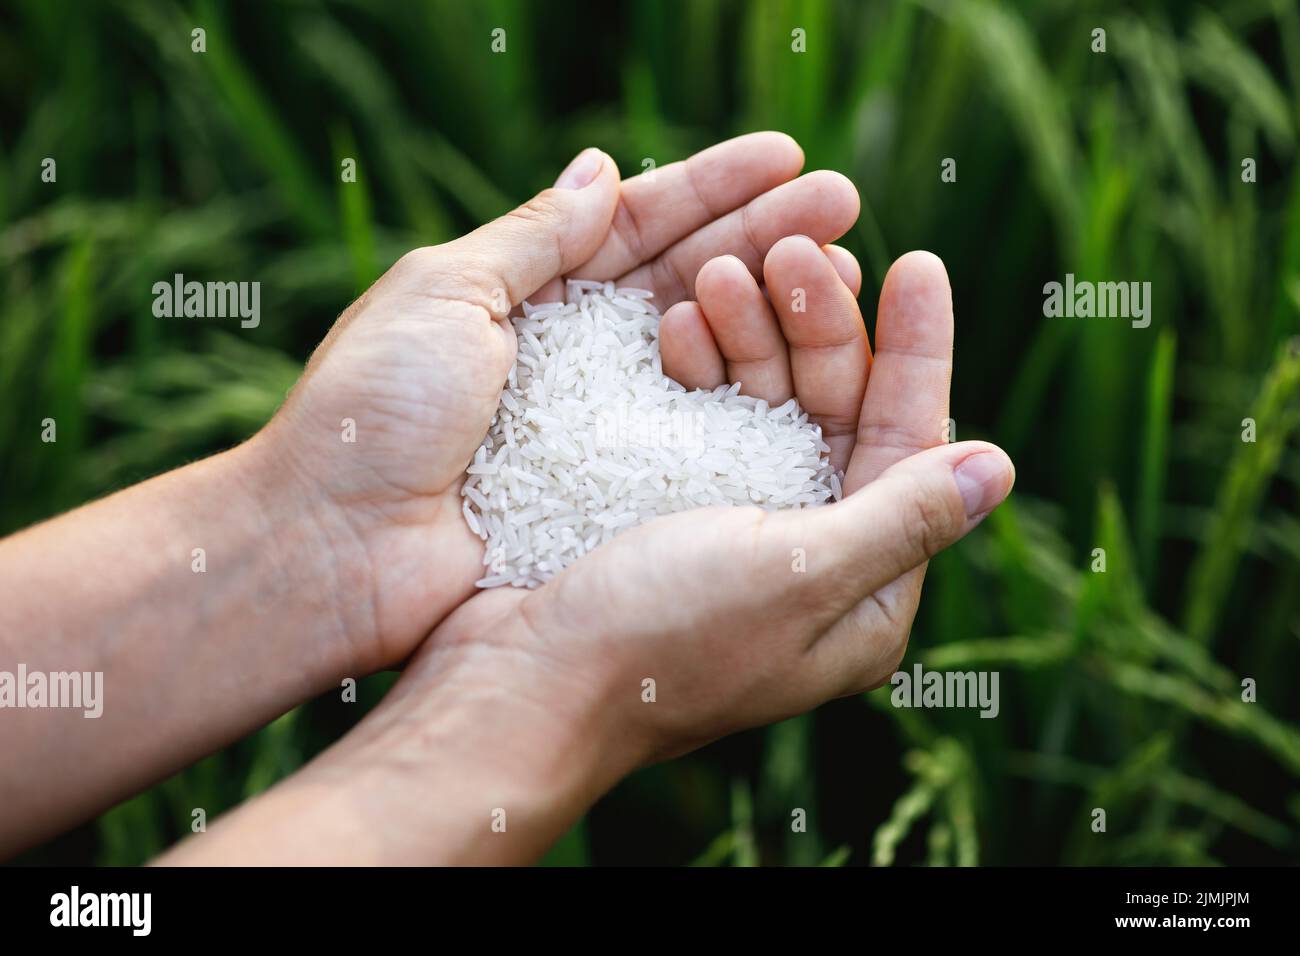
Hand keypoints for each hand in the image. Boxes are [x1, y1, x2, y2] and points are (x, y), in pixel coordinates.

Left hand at [259, 133, 861, 670]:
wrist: (337, 549)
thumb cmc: (374, 412)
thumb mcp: (443, 294)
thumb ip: (531, 236)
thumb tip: (602, 167)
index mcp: (525, 291)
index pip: (634, 223)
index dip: (712, 188)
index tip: (788, 155)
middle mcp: (573, 352)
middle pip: (686, 278)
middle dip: (765, 236)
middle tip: (849, 202)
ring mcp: (600, 422)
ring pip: (705, 352)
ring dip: (773, 309)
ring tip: (842, 273)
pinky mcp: (614, 487)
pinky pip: (694, 433)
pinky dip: (748, 396)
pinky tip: (805, 368)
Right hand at [293, 249, 1015, 863]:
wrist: (516, 684)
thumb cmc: (659, 642)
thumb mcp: (799, 574)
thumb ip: (902, 519)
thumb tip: (998, 467)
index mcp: (861, 587)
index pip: (908, 444)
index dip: (917, 351)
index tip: (915, 262)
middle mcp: (808, 554)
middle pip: (834, 409)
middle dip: (817, 322)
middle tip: (790, 247)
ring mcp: (733, 528)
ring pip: (765, 400)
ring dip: (751, 331)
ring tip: (719, 273)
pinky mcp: (668, 507)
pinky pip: (702, 413)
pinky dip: (697, 363)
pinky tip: (677, 319)